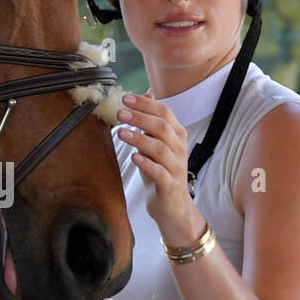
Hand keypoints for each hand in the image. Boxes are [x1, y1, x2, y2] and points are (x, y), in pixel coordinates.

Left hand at [115, 92, 204, 242]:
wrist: (172, 206)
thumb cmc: (161, 172)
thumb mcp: (155, 144)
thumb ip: (151, 121)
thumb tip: (146, 94)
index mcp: (177, 135)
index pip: (164, 113)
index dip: (145, 104)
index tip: (126, 98)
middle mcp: (179, 149)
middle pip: (162, 127)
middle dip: (140, 117)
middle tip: (120, 112)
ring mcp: (176, 167)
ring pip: (160, 148)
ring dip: (140, 139)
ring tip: (121, 132)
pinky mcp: (169, 185)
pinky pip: (159, 172)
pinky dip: (146, 163)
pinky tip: (134, 157)